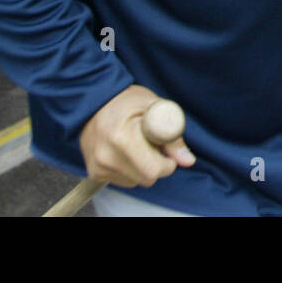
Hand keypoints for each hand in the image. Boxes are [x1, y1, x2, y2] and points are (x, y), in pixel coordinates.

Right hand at [79, 85, 194, 187]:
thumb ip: (173, 134)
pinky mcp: (94, 173)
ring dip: (142, 168)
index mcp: (121, 139)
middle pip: (146, 179)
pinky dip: (130, 170)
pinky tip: (125, 151)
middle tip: (151, 143)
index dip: (167, 161)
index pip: (154, 170)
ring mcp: (98, 167)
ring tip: (135, 144)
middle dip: (156, 165)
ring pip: (136, 182)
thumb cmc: (127, 101)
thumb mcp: (155, 107)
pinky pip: (123, 181)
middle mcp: (105, 157)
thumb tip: (188, 161)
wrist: (93, 101)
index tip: (164, 147)